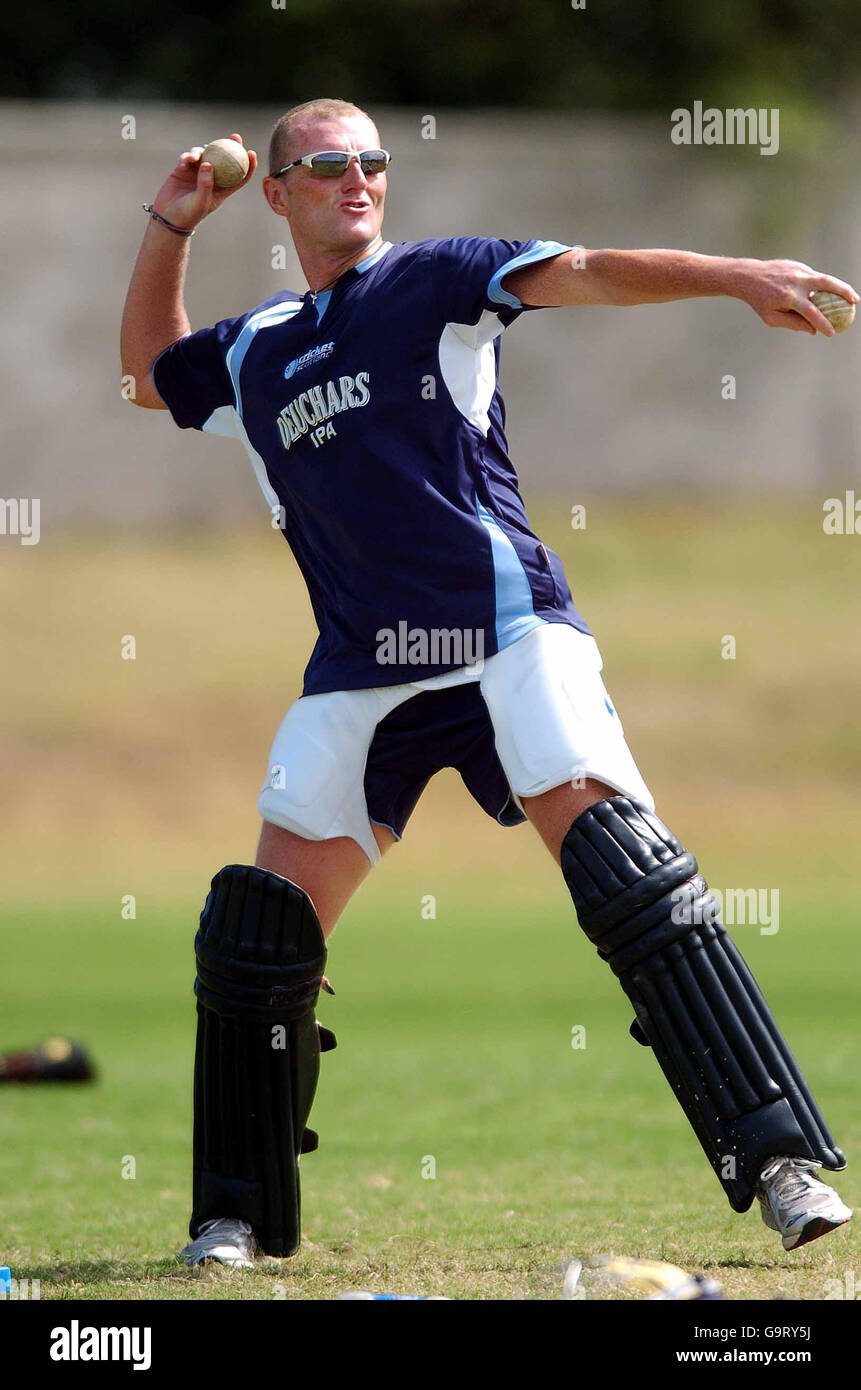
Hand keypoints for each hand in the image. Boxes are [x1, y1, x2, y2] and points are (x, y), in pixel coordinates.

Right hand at [151, 133, 257, 230]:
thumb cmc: (188, 214)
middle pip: (225, 160)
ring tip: (194, 157)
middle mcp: (211, 179)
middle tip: (235, 137)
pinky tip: (185, 161)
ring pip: (205, 155)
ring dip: (201, 151)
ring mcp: (197, 173)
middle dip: (231, 146)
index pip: (240, 177)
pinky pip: (188, 158)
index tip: (251, 153)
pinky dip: (187, 157)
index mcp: (221, 190)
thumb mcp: (201, 201)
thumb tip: (209, 164)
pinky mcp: (184, 169)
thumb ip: (205, 184)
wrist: (168, 216)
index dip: (248, 165)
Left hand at [736, 257, 859, 334]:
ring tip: (851, 297)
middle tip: (855, 302)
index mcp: (788, 297)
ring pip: (824, 278)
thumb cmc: (760, 301)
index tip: (832, 333)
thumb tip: (813, 330)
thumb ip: (793, 324)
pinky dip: (822, 286)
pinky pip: (814, 278)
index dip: (823, 324)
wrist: (749, 276)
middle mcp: (796, 282)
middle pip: (826, 284)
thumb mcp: (772, 318)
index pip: (811, 312)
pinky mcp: (799, 266)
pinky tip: (828, 294)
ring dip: (840, 287)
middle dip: (844, 292)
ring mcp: (799, 271)